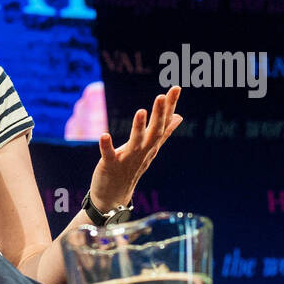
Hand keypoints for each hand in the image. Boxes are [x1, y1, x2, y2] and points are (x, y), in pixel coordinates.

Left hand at [89, 86, 182, 208]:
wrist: (113, 196)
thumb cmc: (131, 169)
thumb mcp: (150, 149)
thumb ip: (164, 132)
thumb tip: (179, 116)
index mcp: (151, 145)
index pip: (163, 123)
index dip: (170, 106)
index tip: (176, 88)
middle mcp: (142, 151)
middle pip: (154, 132)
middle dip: (158, 115)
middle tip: (161, 96)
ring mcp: (127, 159)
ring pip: (135, 143)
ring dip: (138, 128)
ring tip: (141, 111)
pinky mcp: (110, 166)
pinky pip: (108, 155)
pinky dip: (106, 146)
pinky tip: (104, 135)